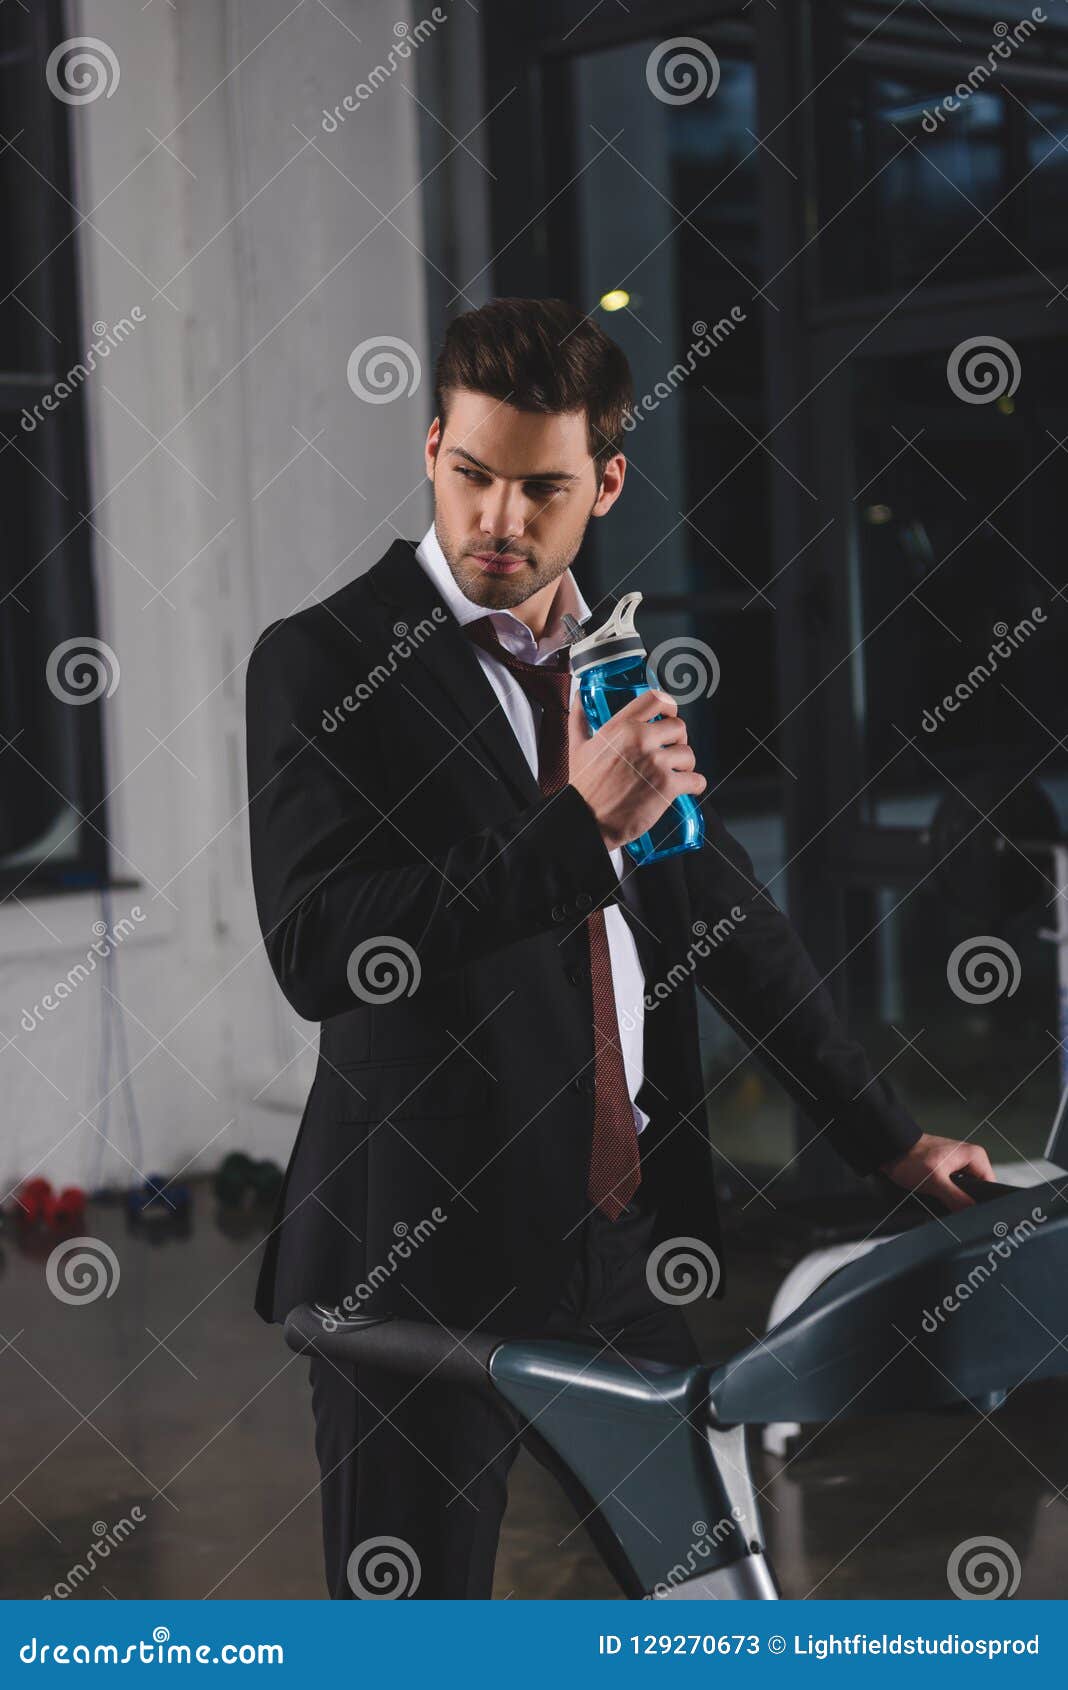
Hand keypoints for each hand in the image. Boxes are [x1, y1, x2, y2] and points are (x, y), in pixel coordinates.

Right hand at [568, 688, 706, 852]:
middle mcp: (640, 740)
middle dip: (678, 740)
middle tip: (670, 753)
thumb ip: (580, 719)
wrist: (587, 820)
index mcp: (621, 727)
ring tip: (674, 774)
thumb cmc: (583, 787)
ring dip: (685, 765)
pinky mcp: (667, 786)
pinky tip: (686, 788)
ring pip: (689, 753)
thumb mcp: (578, 747)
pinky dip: (695, 785)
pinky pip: (696, 779)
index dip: (669, 706)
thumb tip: (578, 698)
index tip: (669, 715)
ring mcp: (656, 762)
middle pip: (678, 726)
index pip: (656, 699)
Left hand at [878, 1132, 993, 1211]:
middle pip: (978, 1192)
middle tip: (952, 1208)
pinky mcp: (947, 1172)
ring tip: (942, 1202)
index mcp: (976, 1156)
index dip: (983, 1203)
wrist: (890, 1149)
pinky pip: (954, 1190)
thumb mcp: (935, 1181)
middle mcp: (971, 1160)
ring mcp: (959, 1166)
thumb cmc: (911, 1156)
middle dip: (966, 1203)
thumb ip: (956, 1198)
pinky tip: (938, 1200)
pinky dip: (947, 1196)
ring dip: (955, 1200)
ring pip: (965, 1192)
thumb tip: (974, 1213)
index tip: (973, 1214)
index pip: (991, 1187)